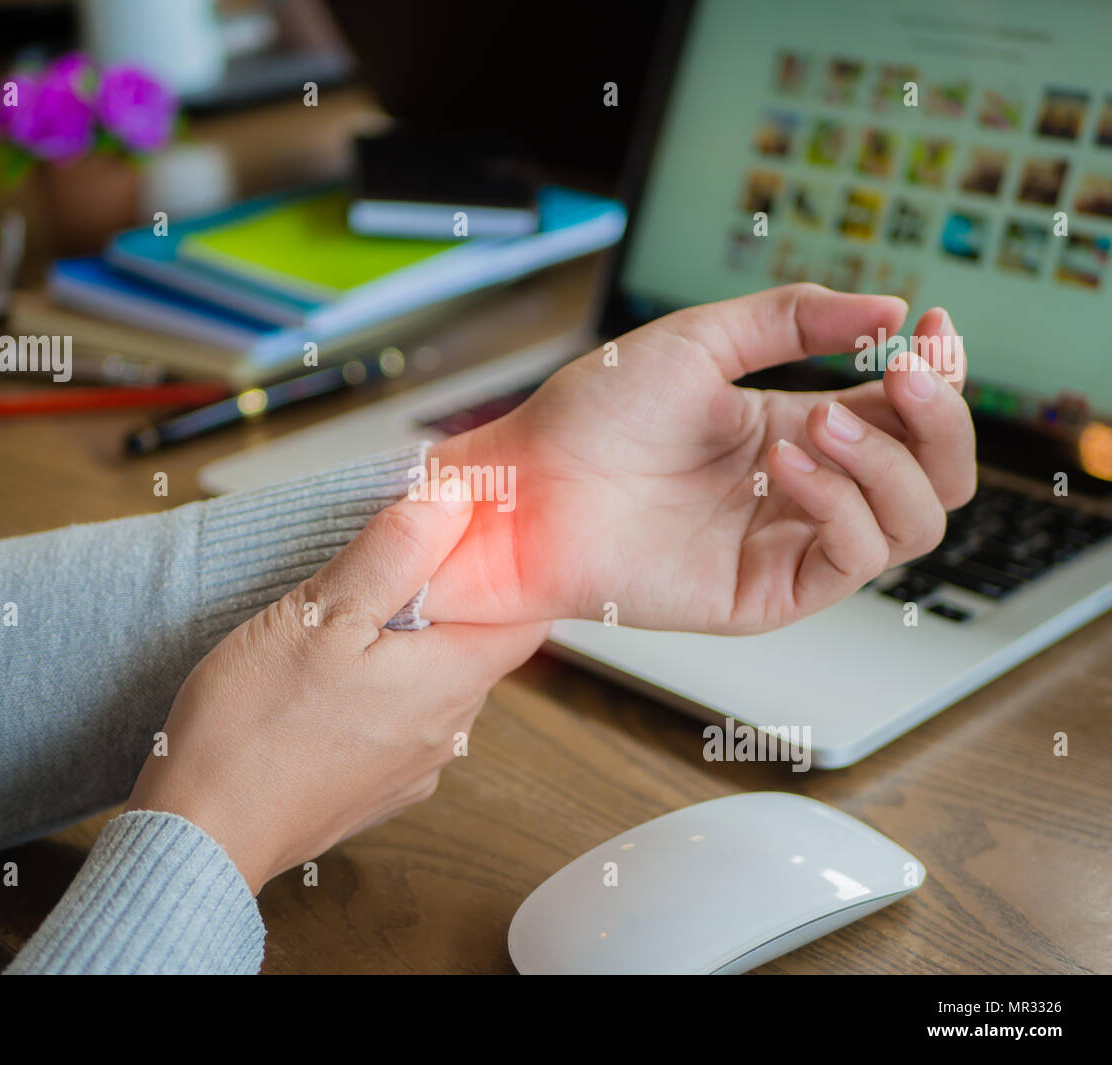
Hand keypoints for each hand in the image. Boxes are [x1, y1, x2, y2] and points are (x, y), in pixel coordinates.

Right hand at [126, 485, 549, 891]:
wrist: (200, 838)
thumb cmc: (252, 729)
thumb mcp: (321, 614)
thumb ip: (395, 553)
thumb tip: (453, 502)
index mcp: (452, 682)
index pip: (525, 618)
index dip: (500, 570)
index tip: (458, 536)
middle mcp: (448, 732)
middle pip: (474, 646)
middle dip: (441, 603)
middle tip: (379, 568)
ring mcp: (412, 767)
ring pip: (431, 683)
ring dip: (401, 648)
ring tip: (339, 625)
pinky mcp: (373, 790)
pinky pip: (396, 722)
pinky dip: (375, 693)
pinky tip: (322, 683)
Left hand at [423, 283, 975, 633]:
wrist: (527, 484)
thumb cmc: (592, 415)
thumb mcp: (699, 341)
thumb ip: (793, 319)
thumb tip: (890, 310)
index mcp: (794, 432)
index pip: (907, 415)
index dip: (938, 374)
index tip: (934, 325)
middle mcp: (803, 491)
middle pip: (934, 476)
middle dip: (941, 420)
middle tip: (906, 373)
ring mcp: (787, 545)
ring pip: (912, 524)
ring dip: (886, 462)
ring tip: (816, 422)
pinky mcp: (764, 594)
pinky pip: (851, 561)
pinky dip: (841, 506)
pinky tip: (787, 465)